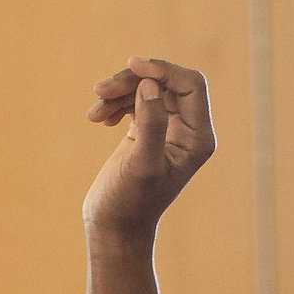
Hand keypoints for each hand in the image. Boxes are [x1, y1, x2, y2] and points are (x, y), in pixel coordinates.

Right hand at [83, 57, 216, 242]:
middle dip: (133, 81)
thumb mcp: (141, 164)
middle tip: (101, 91)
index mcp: (198, 138)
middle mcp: (188, 130)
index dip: (163, 69)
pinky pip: (135, 100)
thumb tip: (150, 85)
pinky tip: (98, 118)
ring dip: (118, 92)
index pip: (191, 84)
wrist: (114, 228)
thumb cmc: (129, 203)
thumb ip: (151, 124)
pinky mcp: (147, 129)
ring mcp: (168, 128)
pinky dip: (115, 103)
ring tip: (95, 110)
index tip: (131, 66)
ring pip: (147, 88)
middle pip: (166, 81)